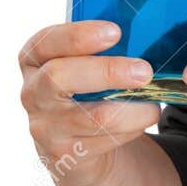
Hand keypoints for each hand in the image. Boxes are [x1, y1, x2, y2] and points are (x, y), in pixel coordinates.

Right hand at [19, 20, 158, 185]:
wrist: (75, 146)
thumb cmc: (86, 92)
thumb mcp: (83, 66)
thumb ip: (100, 51)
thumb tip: (145, 40)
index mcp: (34, 59)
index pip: (46, 41)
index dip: (78, 36)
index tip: (115, 31)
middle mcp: (32, 92)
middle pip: (60, 77)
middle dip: (108, 71)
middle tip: (144, 71)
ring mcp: (45, 126)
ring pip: (95, 116)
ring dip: (134, 108)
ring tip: (154, 102)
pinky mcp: (64, 153)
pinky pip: (107, 138)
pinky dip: (132, 127)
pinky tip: (139, 120)